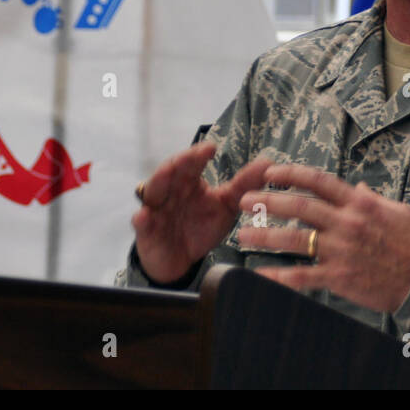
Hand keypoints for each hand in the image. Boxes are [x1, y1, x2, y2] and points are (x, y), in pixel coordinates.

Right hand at [132, 142, 271, 283]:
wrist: (182, 261)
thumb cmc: (201, 226)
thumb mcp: (226, 206)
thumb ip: (244, 185)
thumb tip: (268, 162)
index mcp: (188, 182)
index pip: (192, 163)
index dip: (199, 154)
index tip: (211, 148)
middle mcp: (170, 190)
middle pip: (171, 171)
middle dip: (180, 162)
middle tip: (191, 156)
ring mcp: (156, 208)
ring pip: (153, 190)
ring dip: (159, 181)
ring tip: (167, 173)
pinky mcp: (146, 230)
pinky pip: (141, 222)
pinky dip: (142, 218)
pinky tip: (144, 216)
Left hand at [237, 164, 409, 313]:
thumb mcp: (396, 211)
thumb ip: (371, 198)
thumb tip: (356, 188)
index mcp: (358, 204)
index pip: (319, 181)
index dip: (291, 174)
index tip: (270, 172)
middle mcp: (346, 223)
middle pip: (299, 206)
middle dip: (268, 201)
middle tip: (244, 200)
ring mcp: (340, 251)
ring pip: (295, 239)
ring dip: (265, 235)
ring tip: (243, 234)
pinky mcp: (339, 277)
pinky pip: (302, 276)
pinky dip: (279, 276)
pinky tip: (260, 274)